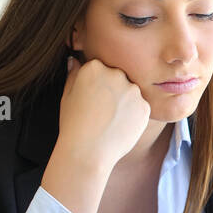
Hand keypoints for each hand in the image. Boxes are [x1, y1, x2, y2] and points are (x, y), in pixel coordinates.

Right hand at [58, 55, 150, 172]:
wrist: (88, 152)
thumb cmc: (73, 125)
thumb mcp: (67, 96)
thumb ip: (73, 75)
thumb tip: (74, 60)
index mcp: (94, 67)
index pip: (101, 68)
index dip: (96, 86)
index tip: (92, 99)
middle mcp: (116, 73)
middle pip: (118, 77)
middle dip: (113, 91)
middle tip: (102, 112)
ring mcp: (132, 90)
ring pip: (131, 92)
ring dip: (124, 103)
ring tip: (110, 121)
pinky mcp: (145, 106)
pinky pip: (141, 107)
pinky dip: (133, 115)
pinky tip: (120, 126)